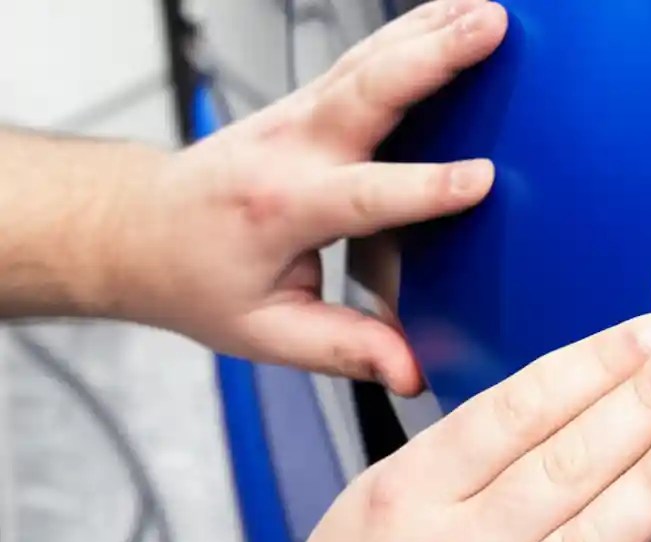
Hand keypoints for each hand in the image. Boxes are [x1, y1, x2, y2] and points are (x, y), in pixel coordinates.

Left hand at [116, 0, 508, 395]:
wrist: (138, 228)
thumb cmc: (199, 279)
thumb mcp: (263, 334)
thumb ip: (343, 350)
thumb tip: (410, 372)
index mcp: (282, 210)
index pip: (363, 196)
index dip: (424, 188)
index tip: (480, 179)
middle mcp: (289, 149)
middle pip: (367, 92)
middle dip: (432, 57)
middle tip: (488, 30)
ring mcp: (296, 115)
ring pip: (367, 60)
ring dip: (429, 29)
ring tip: (487, 11)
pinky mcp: (307, 102)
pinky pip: (363, 57)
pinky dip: (409, 29)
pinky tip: (447, 15)